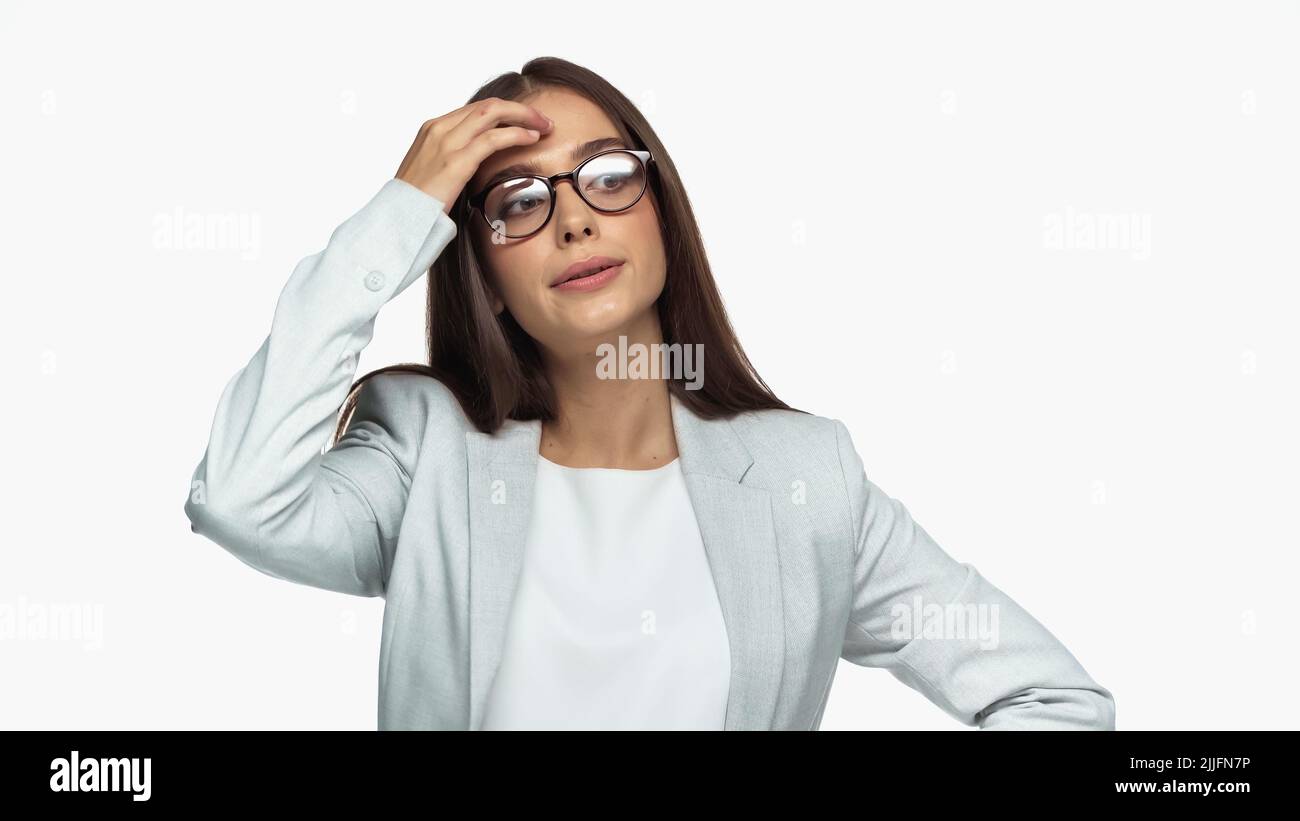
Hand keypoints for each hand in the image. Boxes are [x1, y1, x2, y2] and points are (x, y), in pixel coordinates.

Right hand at [394, 97, 553, 214]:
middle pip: (487, 105)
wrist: (396, 219)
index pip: (475, 110)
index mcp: (432, 129)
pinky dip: (517, 134)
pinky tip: (532, 138)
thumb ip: (452, 162)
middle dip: (519, 109)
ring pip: (492, 113)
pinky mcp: (456, 161)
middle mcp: (438, 129)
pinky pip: (493, 139)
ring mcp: (446, 143)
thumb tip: (475, 166)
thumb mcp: (432, 174)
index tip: (525, 120)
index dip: (504, 111)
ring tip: (545, 126)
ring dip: (524, 116)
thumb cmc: (414, 204)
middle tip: (542, 119)